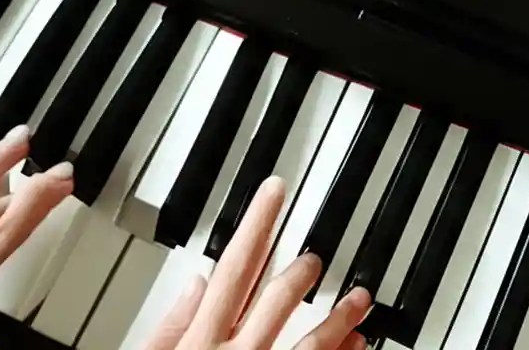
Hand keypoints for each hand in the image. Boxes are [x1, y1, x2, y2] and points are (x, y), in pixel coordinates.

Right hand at [149, 177, 371, 349]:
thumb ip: (168, 325)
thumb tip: (198, 280)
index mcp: (197, 341)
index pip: (233, 267)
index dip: (256, 225)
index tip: (274, 193)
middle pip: (275, 300)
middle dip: (300, 271)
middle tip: (317, 255)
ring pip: (309, 341)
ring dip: (338, 316)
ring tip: (361, 299)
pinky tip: (358, 345)